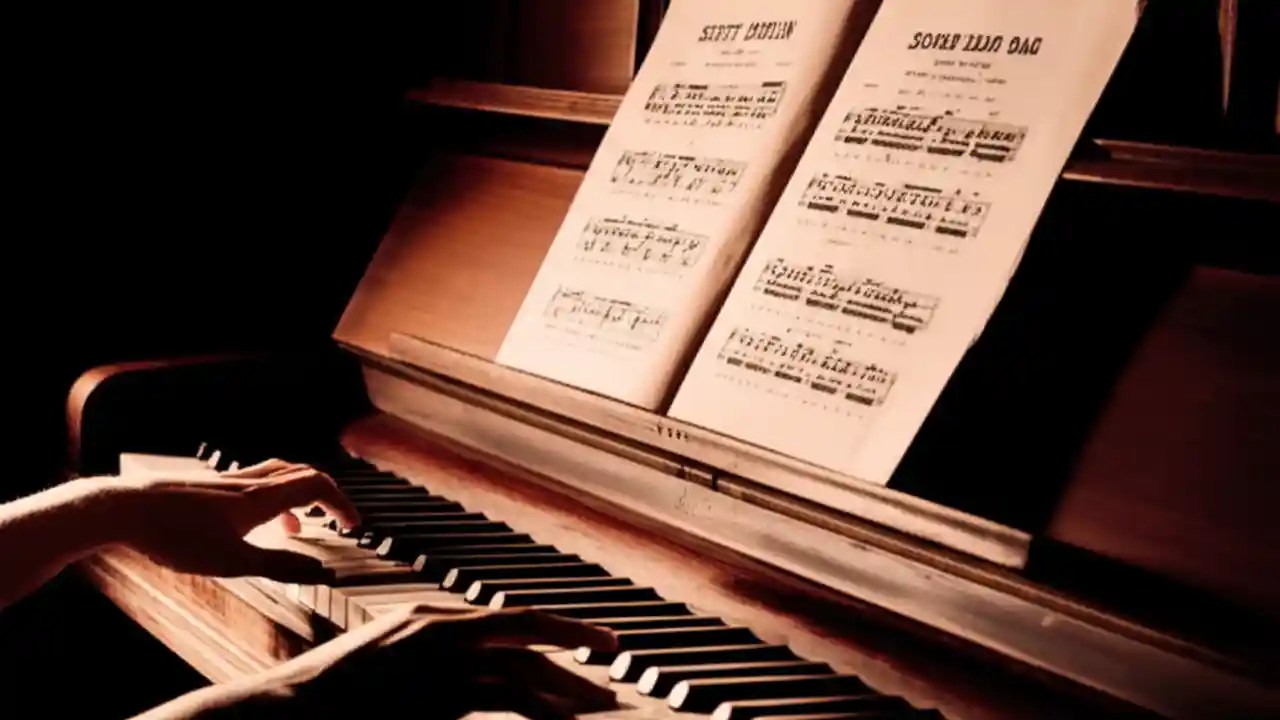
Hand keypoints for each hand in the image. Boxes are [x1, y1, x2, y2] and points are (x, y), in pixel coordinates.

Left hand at [117, 459, 360, 582]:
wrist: (125, 509)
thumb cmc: (175, 535)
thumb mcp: (233, 561)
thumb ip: (280, 565)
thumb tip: (322, 570)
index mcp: (263, 497)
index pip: (319, 487)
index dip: (342, 504)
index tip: (354, 525)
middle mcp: (251, 483)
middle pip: (304, 474)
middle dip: (328, 496)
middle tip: (337, 519)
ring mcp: (229, 483)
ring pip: (279, 477)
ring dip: (300, 497)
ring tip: (299, 527)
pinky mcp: (210, 489)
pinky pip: (255, 485)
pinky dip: (271, 500)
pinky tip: (253, 525)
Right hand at [275, 605, 620, 719]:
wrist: (286, 713)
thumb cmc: (327, 695)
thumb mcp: (383, 658)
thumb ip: (425, 655)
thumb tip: (467, 675)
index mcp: (428, 617)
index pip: (507, 620)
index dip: (556, 628)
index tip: (593, 639)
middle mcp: (439, 630)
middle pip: (525, 634)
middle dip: (575, 647)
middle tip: (612, 664)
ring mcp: (438, 663)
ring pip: (521, 671)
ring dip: (566, 689)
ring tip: (600, 705)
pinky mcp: (436, 697)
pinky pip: (503, 702)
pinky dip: (539, 711)